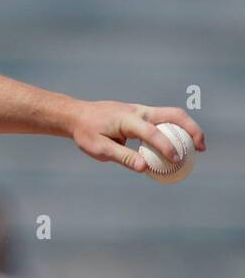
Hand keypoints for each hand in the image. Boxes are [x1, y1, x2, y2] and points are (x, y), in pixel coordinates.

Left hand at [70, 100, 205, 173]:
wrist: (77, 115)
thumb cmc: (86, 132)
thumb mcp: (98, 148)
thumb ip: (122, 157)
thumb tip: (144, 168)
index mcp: (127, 119)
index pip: (152, 132)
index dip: (166, 146)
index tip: (176, 160)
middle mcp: (139, 111)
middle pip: (174, 115)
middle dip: (192, 130)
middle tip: (201, 149)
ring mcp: (142, 110)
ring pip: (173, 115)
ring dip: (188, 128)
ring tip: (197, 148)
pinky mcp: (142, 113)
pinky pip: (164, 119)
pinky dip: (177, 130)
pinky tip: (180, 145)